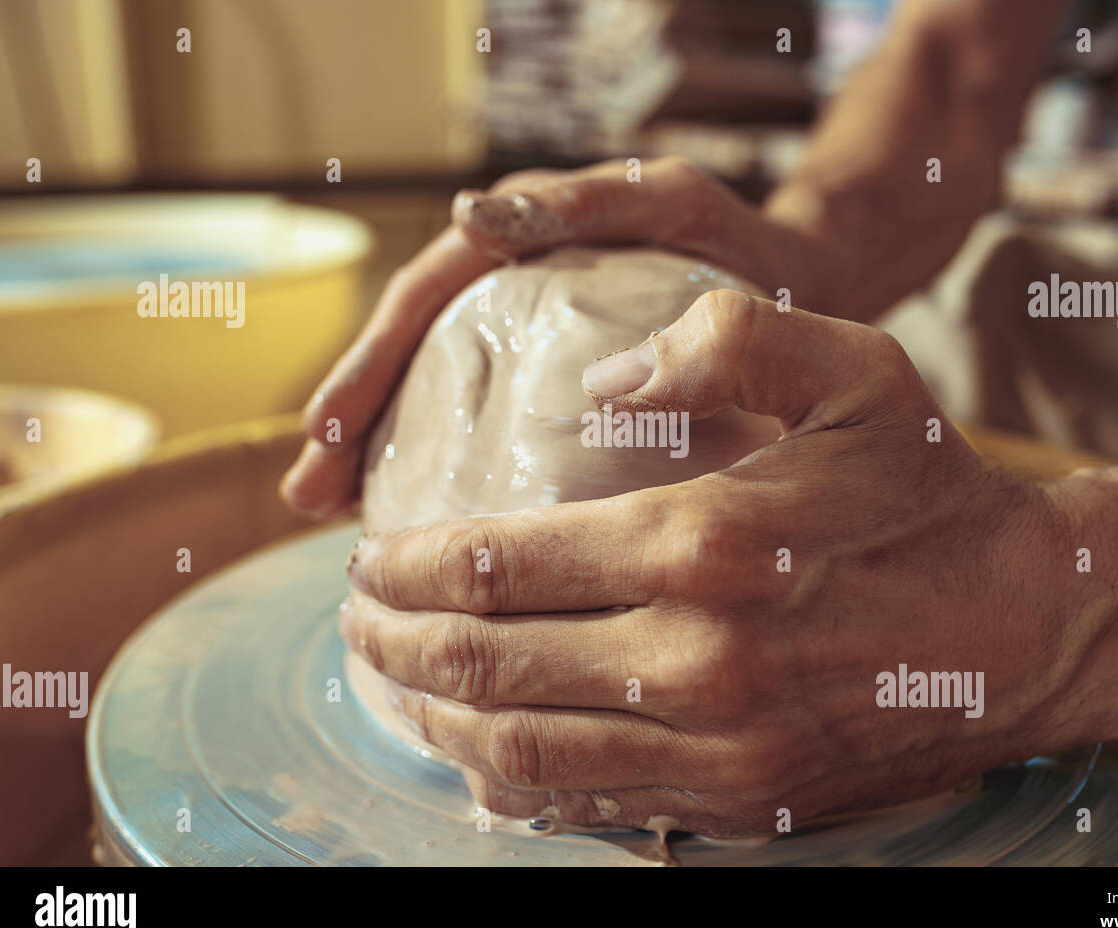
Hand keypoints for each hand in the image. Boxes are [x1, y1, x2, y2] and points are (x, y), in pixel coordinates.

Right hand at [280, 158, 862, 519]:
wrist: (805, 291)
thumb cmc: (739, 244)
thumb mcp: (669, 203)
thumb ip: (587, 203)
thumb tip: (468, 214)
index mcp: (528, 253)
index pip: (427, 301)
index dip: (372, 362)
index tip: (328, 430)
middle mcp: (519, 301)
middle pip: (415, 357)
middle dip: (357, 421)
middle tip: (312, 493)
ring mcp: (542, 352)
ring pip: (444, 400)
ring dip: (386, 455)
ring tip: (338, 518)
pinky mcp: (569, 398)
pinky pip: (496, 434)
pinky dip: (454, 475)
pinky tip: (431, 535)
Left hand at [339, 290, 1099, 836]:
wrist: (1029, 625)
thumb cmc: (935, 492)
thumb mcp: (856, 370)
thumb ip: (728, 340)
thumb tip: (605, 375)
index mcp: (704, 546)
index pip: (495, 565)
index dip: (406, 565)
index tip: (369, 555)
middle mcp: (696, 662)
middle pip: (484, 666)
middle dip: (394, 645)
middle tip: (356, 619)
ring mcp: (715, 747)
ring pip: (517, 752)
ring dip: (433, 720)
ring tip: (396, 685)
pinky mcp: (737, 800)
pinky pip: (587, 805)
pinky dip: (512, 782)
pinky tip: (483, 751)